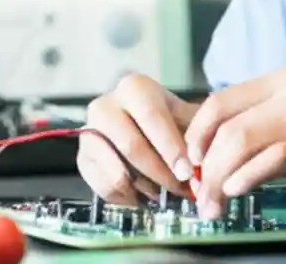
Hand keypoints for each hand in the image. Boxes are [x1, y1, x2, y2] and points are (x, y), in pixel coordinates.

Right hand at [77, 74, 200, 204]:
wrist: (142, 123)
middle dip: (160, 173)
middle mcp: (105, 106)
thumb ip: (197, 139)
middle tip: (180, 189)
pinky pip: (103, 187)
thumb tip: (203, 172)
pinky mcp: (83, 158)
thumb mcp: (187, 117)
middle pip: (131, 146)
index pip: (151, 117)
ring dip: (144, 188)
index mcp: (134, 88)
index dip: (170, 147)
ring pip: (115, 171)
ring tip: (163, 192)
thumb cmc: (169, 120)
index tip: (187, 172)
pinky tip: (144, 194)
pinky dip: (128, 198)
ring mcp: (89, 132)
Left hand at [184, 67, 285, 218]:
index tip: (191, 164)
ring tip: (214, 203)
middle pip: (223, 120)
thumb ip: (277, 119)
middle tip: (197, 192)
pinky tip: (238, 192)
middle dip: (201, 160)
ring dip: (218, 176)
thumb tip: (232, 146)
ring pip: (240, 138)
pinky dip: (246, 176)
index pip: (221, 100)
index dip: (197, 135)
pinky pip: (271, 157)